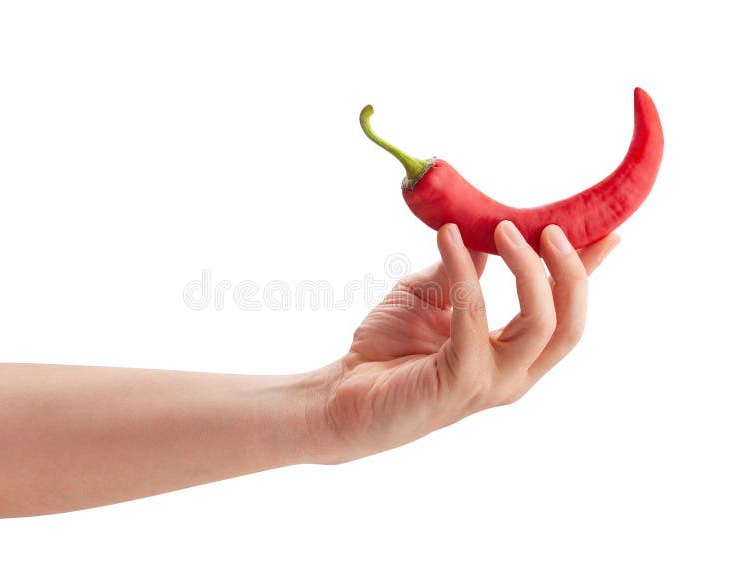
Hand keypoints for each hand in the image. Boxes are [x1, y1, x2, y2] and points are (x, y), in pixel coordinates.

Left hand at [313, 221, 619, 462]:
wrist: (341, 394)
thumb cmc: (386, 349)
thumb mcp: (429, 297)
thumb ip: (462, 274)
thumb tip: (485, 235)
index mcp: (511, 353)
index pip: (563, 312)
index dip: (587, 272)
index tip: (608, 232)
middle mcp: (512, 373)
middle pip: (568, 323)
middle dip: (570, 272)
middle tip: (550, 227)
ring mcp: (492, 382)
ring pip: (539, 323)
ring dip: (527, 269)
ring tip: (503, 228)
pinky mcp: (462, 381)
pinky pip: (475, 315)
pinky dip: (466, 272)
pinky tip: (447, 238)